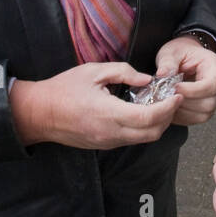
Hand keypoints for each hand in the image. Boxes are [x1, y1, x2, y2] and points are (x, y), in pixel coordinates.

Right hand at [10, 62, 180, 150]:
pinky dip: (142, 128)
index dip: (168, 107)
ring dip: (156, 124)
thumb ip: (123, 72)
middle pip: (152, 133)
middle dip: (167, 117)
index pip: (149, 117)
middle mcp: (111, 133)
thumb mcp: (93, 71)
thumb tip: (146, 79)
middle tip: (171, 100)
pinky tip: (140, 112)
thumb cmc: (63, 89)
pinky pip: (130, 139)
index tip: (176, 95)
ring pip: (143, 139)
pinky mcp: (103, 145)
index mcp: (109, 113)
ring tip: (158, 104)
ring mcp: (107, 142)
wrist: (39, 113)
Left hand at [154, 35, 215, 124]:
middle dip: (185, 102)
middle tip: (167, 95)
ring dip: (182, 111)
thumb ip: (168, 62)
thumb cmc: (184, 54)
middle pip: (208, 104)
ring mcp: (215, 101)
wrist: (188, 60)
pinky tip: (170, 107)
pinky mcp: (206, 111)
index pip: (211, 85)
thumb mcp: (174, 52)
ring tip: (167, 101)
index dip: (192, 90)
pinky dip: (181, 117)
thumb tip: (162, 74)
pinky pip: (195, 120)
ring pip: (202, 115)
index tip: (175, 87)